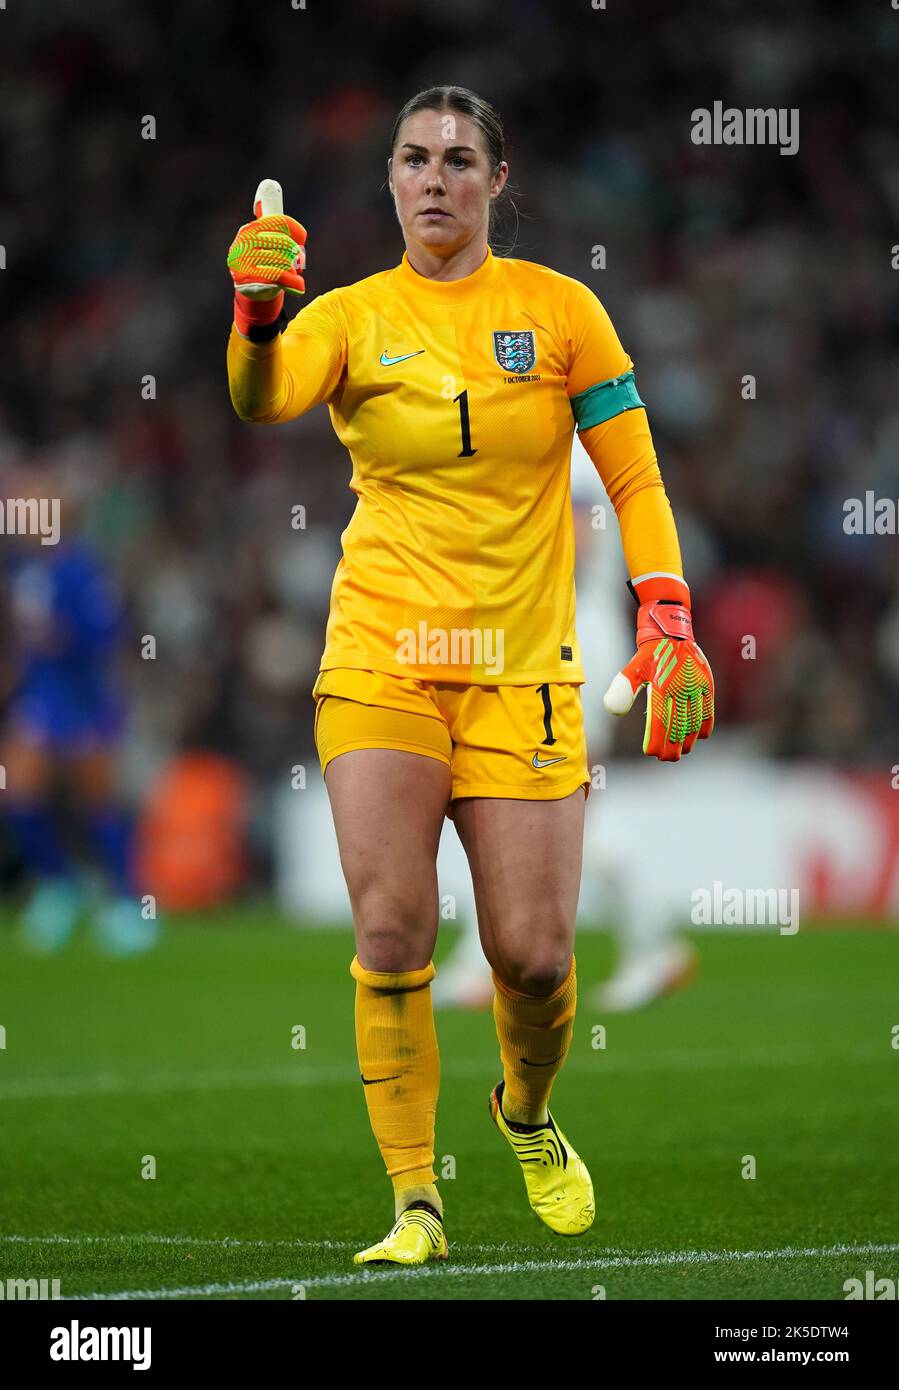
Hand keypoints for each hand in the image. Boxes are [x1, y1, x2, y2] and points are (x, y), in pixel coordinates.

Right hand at [227, 179, 306, 333]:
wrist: (253, 294)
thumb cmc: (265, 261)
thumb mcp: (269, 236)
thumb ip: (270, 213)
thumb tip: (268, 184)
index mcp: (250, 229)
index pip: (278, 222)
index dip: (295, 231)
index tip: (301, 240)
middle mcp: (243, 242)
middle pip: (283, 243)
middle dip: (295, 255)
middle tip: (297, 263)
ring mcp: (243, 261)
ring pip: (282, 260)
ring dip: (294, 271)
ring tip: (295, 276)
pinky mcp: (247, 279)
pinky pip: (278, 276)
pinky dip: (293, 282)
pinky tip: (299, 286)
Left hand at [603, 596, 714, 760]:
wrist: (670, 631)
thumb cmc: (648, 655)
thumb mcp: (632, 669)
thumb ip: (622, 689)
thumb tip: (611, 710)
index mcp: (660, 686)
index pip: (658, 721)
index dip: (655, 740)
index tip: (650, 753)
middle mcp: (680, 688)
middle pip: (677, 726)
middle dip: (672, 746)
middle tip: (666, 759)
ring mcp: (695, 686)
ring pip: (694, 721)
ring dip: (688, 740)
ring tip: (682, 752)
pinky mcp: (707, 683)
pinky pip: (708, 709)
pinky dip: (705, 725)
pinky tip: (700, 737)